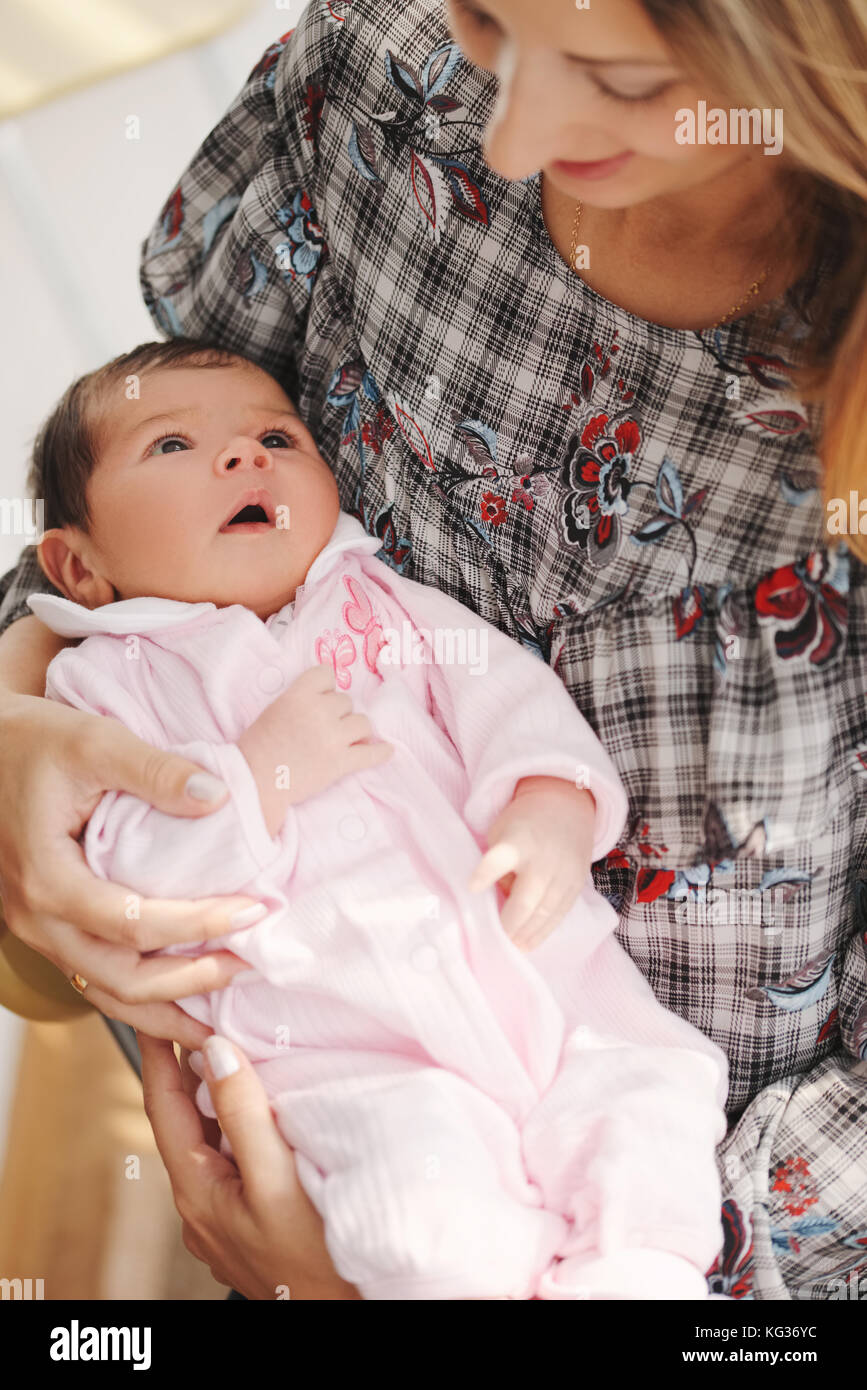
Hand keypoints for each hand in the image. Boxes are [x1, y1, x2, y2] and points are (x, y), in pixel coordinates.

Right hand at [0, 693, 263, 1048]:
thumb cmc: (33, 740)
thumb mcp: (95, 741)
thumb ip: (157, 771)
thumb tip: (220, 798)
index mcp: (47, 880)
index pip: (135, 925)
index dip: (199, 924)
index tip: (253, 910)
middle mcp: (37, 919)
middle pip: (122, 979)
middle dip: (192, 980)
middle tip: (251, 961)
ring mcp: (39, 930)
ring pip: (107, 993)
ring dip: (170, 1002)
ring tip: (227, 992)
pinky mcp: (50, 928)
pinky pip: (97, 977)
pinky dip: (144, 993)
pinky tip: (186, 990)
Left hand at [139, 1032, 360, 1299]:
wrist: (350, 1316)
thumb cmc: (317, 1262)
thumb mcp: (276, 1183)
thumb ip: (245, 1116)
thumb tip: (216, 1051)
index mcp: (197, 1190)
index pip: (164, 1105)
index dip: (157, 1053)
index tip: (153, 1009)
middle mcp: (202, 1203)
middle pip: (186, 1118)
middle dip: (187, 1065)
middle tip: (196, 1012)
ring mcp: (226, 1214)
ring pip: (213, 1136)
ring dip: (218, 1091)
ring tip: (231, 1043)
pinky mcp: (253, 1218)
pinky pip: (237, 1154)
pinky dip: (242, 1118)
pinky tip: (267, 1103)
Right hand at [238, 662, 392, 826]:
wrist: (255, 782)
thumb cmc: (258, 747)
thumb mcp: (275, 710)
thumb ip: (301, 700)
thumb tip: (330, 699)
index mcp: (298, 695)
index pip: (326, 674)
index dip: (325, 687)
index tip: (321, 698)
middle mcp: (319, 711)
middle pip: (345, 701)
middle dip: (337, 714)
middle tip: (322, 729)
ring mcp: (333, 737)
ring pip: (363, 722)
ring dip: (355, 730)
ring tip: (344, 740)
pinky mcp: (341, 763)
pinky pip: (371, 754)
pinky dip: (381, 752)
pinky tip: (387, 750)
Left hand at [466, 775, 595, 950]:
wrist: (566, 805)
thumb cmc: (523, 822)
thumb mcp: (501, 832)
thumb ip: (500, 866)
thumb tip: (500, 902)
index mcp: (520, 839)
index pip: (502, 856)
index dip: (487, 872)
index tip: (472, 887)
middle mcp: (544, 857)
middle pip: (528, 897)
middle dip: (510, 923)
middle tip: (495, 940)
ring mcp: (564, 872)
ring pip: (546, 911)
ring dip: (527, 934)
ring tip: (511, 948)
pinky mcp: (576, 883)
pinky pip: (560, 913)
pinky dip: (543, 931)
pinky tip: (529, 943)